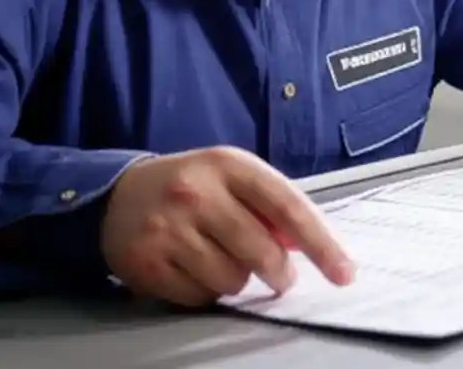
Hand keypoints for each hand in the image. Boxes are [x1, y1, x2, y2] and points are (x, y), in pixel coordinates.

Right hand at [100, 146, 354, 306]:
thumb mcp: (232, 178)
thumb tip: (310, 246)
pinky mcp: (146, 262)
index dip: (321, 243)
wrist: (117, 195)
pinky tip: (192, 269)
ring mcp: (167, 228)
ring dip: (237, 280)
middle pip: (262, 253)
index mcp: (228, 165)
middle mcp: (196, 193)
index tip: (345, 271)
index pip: (288, 207)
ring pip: (232, 281)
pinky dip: (205, 291)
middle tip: (279, 276)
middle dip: (279, 273)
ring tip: (219, 259)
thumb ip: (272, 206)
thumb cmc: (192, 187)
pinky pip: (200, 298)